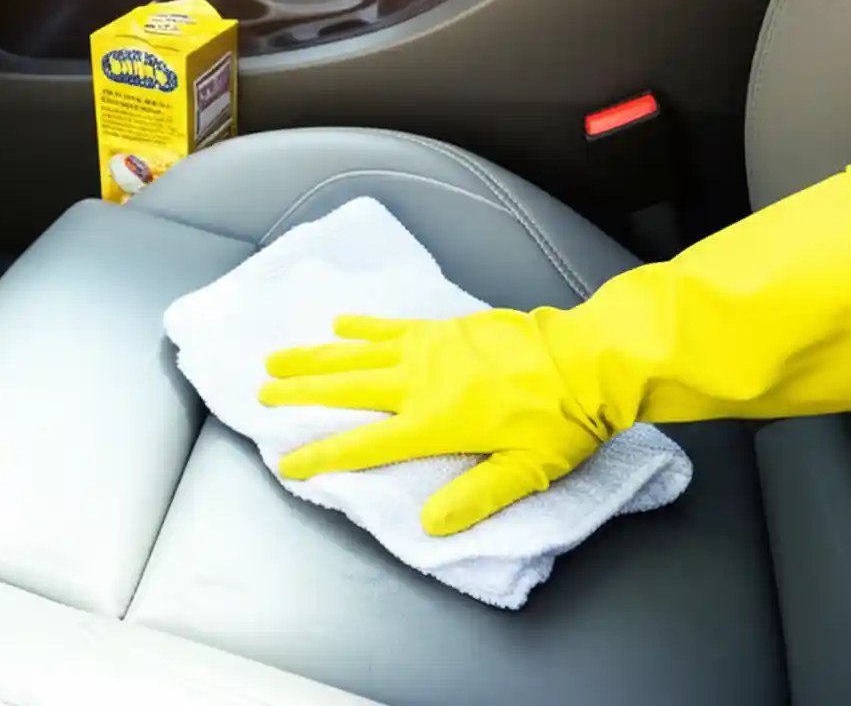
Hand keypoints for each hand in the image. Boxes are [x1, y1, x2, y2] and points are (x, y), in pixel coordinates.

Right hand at [259, 312, 610, 535]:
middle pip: (345, 390)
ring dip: (314, 358)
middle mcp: (420, 382)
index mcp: (434, 423)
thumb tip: (430, 526)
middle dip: (299, 395)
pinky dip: (364, 325)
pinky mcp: (445, 327)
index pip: (363, 445)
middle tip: (261, 395)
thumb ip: (476, 497)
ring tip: (276, 360)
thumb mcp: (526, 472)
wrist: (589, 358)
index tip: (286, 463)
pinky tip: (339, 324)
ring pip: (357, 353)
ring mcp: (430, 348)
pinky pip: (393, 325)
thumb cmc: (562, 421)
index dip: (320, 456)